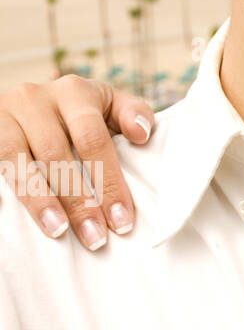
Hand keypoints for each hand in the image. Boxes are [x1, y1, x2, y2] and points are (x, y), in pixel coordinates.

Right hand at [0, 76, 154, 249]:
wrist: (26, 100)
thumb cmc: (78, 111)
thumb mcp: (107, 103)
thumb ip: (132, 113)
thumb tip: (142, 135)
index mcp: (74, 91)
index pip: (94, 140)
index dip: (110, 182)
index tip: (122, 220)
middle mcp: (35, 99)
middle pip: (56, 155)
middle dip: (79, 201)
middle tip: (95, 237)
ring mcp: (3, 116)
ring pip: (17, 163)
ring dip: (39, 201)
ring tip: (58, 231)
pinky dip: (1, 192)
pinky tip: (9, 214)